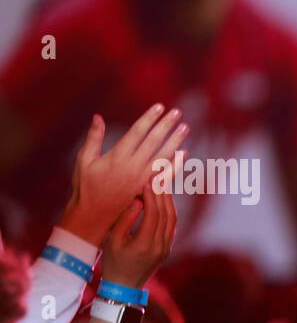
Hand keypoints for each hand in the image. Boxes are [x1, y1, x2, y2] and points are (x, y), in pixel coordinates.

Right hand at [59, 106, 187, 246]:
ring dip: (175, 141)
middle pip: (154, 142)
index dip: (149, 118)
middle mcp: (133, 167)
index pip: (138, 132)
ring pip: (163, 156)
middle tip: (177, 112)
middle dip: (166, 125)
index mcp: (117, 157)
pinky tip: (184, 153)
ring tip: (185, 127)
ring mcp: (142, 179)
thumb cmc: (85, 185)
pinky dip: (175, 163)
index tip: (160, 107)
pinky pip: (165, 174)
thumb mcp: (84, 160)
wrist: (93, 215)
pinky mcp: (147, 189)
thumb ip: (93, 138)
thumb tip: (98, 116)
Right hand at [100, 182, 178, 287]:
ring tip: (160, 185)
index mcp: (145, 243)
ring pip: (172, 219)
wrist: (124, 286)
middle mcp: (160, 245)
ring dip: (167, 201)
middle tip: (156, 178)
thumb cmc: (113, 262)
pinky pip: (172, 226)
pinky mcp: (167, 249)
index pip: (153, 213)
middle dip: (161, 194)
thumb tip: (138, 201)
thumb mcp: (112, 240)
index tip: (146, 181)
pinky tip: (163, 201)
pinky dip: (169, 211)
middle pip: (166, 214)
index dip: (151, 195)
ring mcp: (166, 248)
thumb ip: (125, 219)